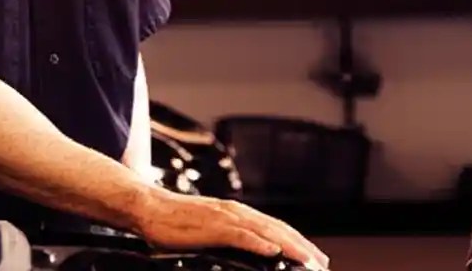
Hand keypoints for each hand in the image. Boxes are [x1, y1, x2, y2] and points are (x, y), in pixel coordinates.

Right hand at [133, 189, 329, 268]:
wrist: (149, 207)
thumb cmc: (175, 221)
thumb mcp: (209, 229)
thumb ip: (230, 237)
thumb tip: (250, 251)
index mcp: (238, 214)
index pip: (276, 228)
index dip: (297, 242)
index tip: (315, 258)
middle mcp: (237, 212)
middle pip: (278, 229)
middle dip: (302, 247)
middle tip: (322, 264)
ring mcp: (225, 217)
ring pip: (266, 231)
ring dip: (290, 246)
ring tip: (308, 260)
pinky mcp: (212, 225)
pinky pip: (240, 234)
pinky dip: (259, 242)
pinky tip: (273, 251)